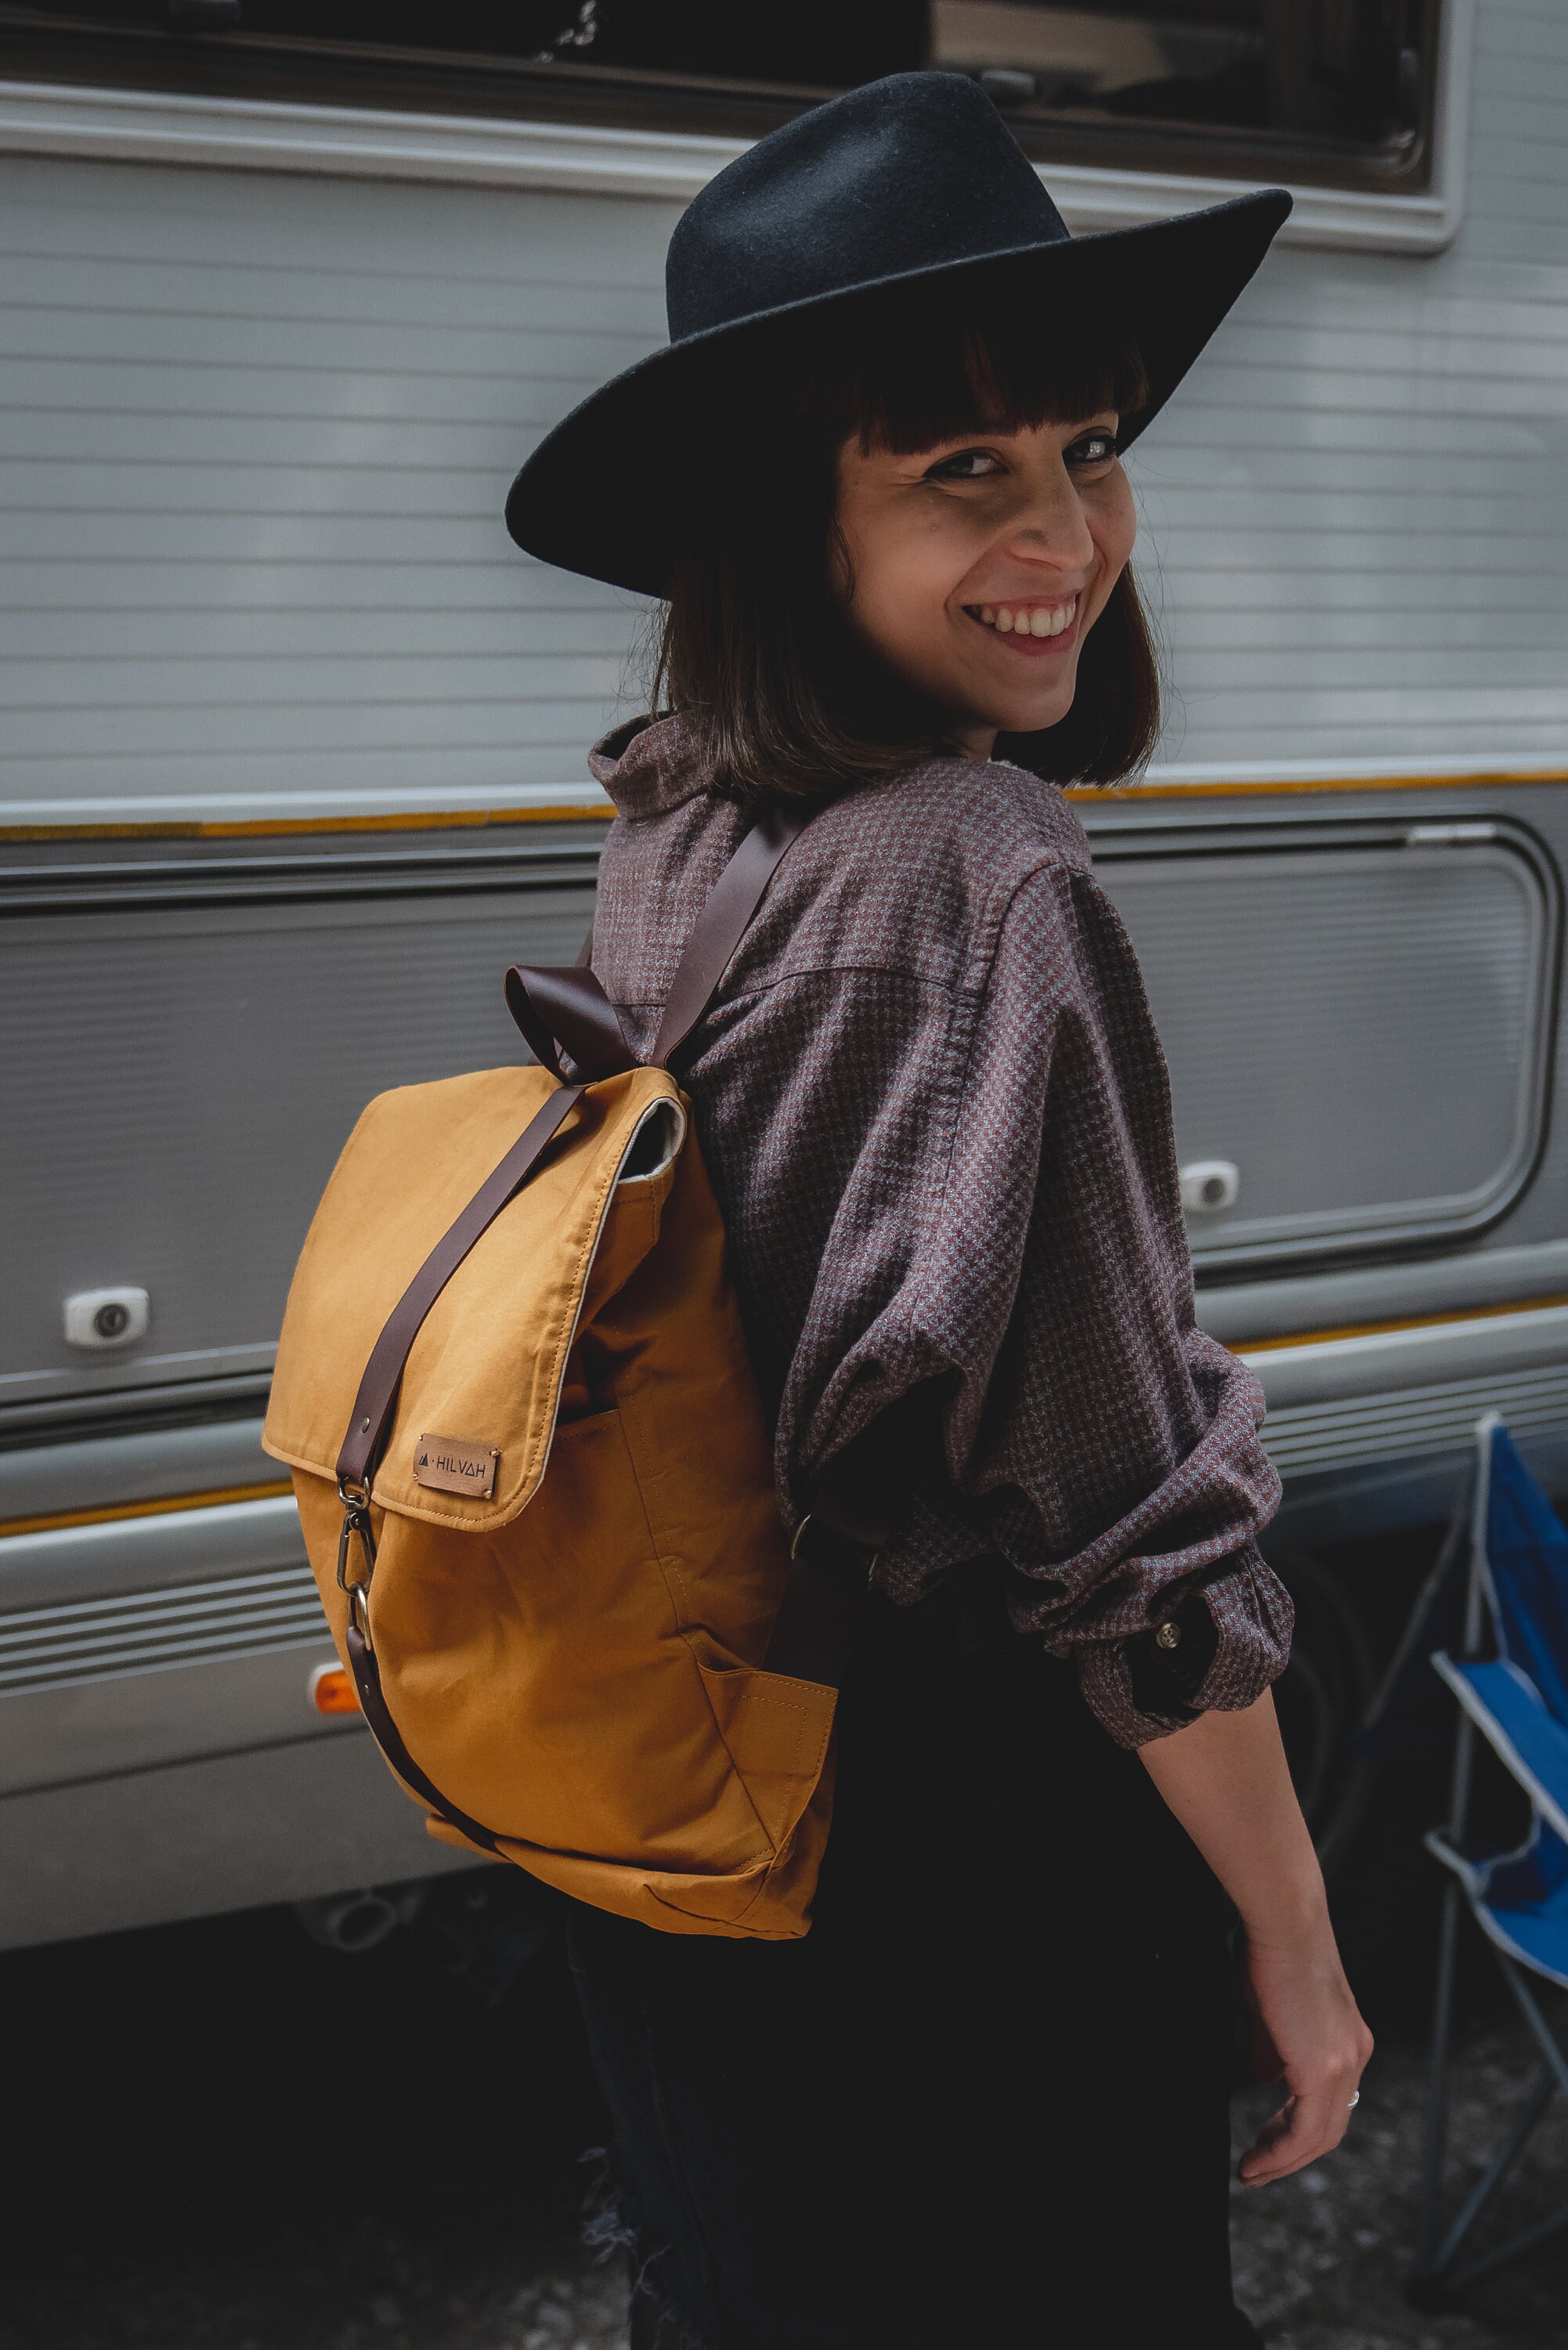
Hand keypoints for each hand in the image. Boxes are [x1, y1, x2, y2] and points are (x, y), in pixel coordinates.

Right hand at [1236, 1926, 1373, 2185]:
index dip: (1297, 2131)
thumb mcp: (1273, 2012)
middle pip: (1330, 2130)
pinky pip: (1305, 2129)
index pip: (1330, 2104)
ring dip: (1283, 2161)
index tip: (1267, 2142)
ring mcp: (1343, 2064)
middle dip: (1290, 2156)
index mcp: (1347, 2043)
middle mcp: (1354, 2057)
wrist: (1285, 1924)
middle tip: (1257, 2169)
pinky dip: (1281, 2150)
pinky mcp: (1323, 2067)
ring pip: (1320, 2137)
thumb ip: (1273, 2051)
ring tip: (1251, 2172)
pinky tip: (1257, 2158)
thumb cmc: (1273, 1953)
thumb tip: (1264, 2079)